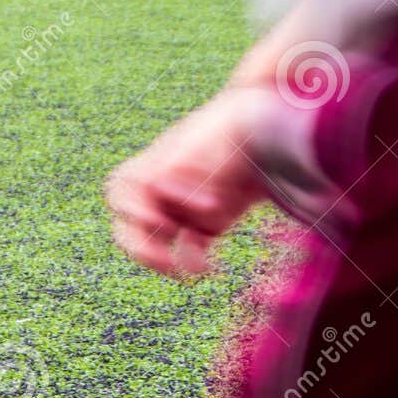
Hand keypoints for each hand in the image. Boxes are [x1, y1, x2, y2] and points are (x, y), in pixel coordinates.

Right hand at [105, 87, 272, 277]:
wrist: (275, 127)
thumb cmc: (229, 129)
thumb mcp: (194, 148)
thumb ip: (168, 175)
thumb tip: (153, 203)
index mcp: (151, 166)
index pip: (122, 194)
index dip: (133, 209)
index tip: (159, 215)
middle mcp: (161, 191)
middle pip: (130, 226)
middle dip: (140, 246)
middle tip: (161, 259)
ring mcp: (183, 210)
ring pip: (156, 244)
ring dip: (162, 258)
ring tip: (178, 269)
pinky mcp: (207, 227)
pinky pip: (190, 253)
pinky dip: (193, 262)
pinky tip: (205, 267)